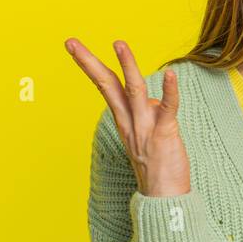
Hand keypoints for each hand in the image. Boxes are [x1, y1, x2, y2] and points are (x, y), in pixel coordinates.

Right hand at [65, 37, 191, 196]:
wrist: (164, 198)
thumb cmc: (158, 167)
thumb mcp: (147, 135)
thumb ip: (149, 113)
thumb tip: (156, 98)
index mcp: (124, 120)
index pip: (104, 86)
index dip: (89, 64)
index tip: (73, 46)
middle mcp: (130, 121)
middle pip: (107, 85)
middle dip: (89, 62)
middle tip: (71, 42)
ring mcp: (145, 128)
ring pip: (134, 91)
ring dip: (127, 66)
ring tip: (118, 44)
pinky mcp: (164, 134)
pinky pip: (168, 108)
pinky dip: (170, 91)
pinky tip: (171, 74)